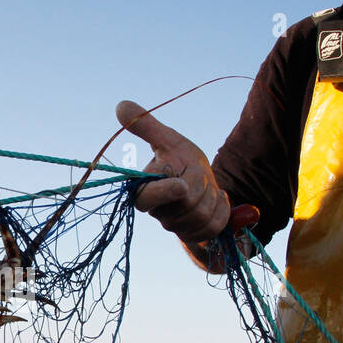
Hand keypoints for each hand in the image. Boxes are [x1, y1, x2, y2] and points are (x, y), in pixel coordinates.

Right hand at [116, 100, 257, 271]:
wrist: (201, 183)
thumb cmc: (180, 158)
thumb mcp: (167, 139)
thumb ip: (145, 125)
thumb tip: (121, 105)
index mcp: (144, 191)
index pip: (145, 199)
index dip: (165, 193)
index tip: (182, 185)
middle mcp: (157, 212)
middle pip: (187, 204)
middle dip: (202, 187)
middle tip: (199, 177)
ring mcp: (175, 227)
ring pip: (202, 217)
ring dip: (213, 199)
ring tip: (207, 189)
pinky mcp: (193, 237)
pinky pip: (214, 228)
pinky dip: (222, 212)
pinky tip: (216, 201)